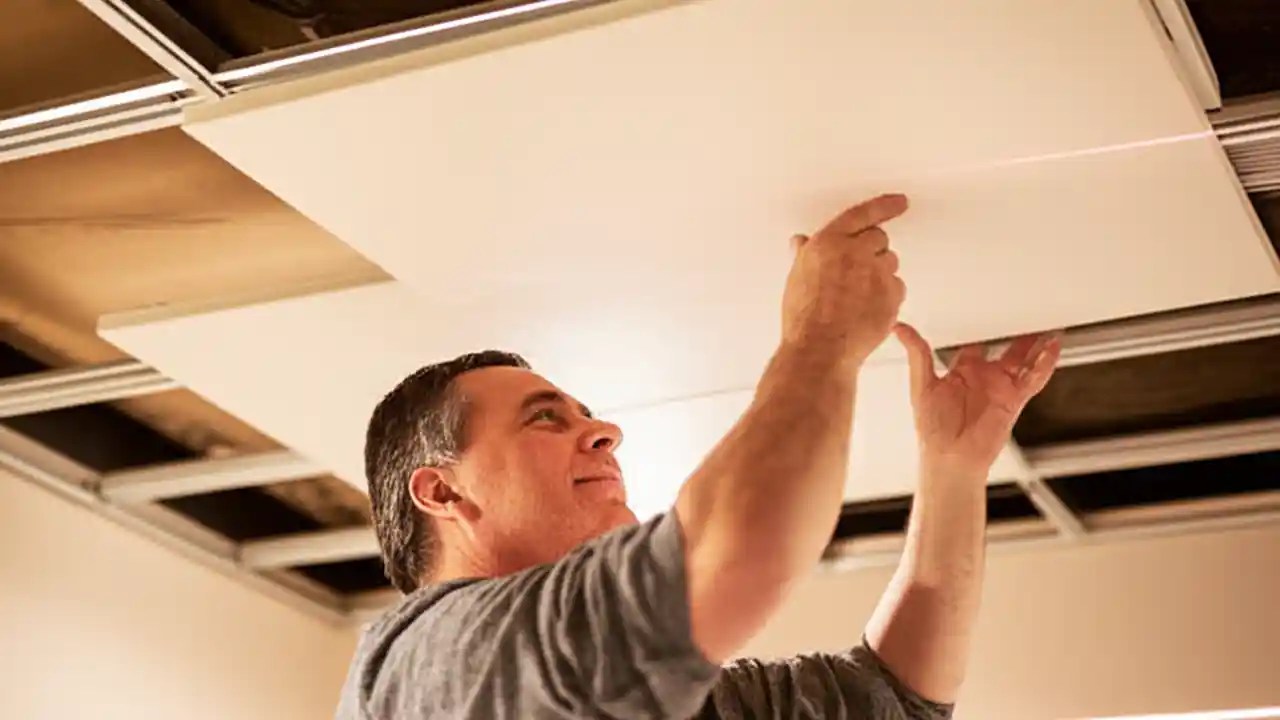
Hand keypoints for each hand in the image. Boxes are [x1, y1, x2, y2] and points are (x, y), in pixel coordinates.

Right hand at [781, 194, 908, 366]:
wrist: (819, 350)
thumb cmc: (804, 319)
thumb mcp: (796, 278)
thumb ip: (805, 254)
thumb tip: (801, 243)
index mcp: (828, 243)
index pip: (862, 214)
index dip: (884, 206)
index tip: (899, 202)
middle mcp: (854, 252)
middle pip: (879, 239)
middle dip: (871, 251)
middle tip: (858, 273)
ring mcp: (876, 273)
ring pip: (890, 263)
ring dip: (880, 274)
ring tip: (859, 296)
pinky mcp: (892, 295)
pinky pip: (898, 287)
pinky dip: (888, 295)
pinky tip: (868, 308)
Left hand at [895, 323, 1061, 475]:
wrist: (949, 458)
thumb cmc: (933, 430)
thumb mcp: (922, 384)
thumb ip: (917, 353)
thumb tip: (900, 329)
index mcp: (961, 373)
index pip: (974, 345)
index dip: (979, 329)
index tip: (984, 307)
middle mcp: (984, 379)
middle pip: (1005, 350)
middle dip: (1016, 333)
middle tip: (1025, 311)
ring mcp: (1000, 388)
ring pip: (1024, 361)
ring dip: (1036, 345)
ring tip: (1049, 325)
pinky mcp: (1014, 399)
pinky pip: (1034, 378)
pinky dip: (1046, 363)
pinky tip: (1053, 347)